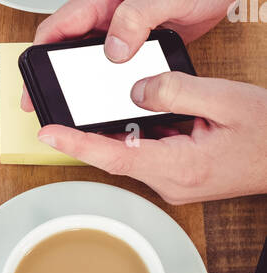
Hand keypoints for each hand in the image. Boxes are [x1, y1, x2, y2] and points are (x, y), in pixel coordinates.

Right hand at [20, 0, 245, 110]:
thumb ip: (137, 16)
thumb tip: (112, 49)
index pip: (58, 26)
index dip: (39, 55)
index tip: (32, 82)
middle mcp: (108, 11)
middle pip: (66, 46)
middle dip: (53, 76)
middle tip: (49, 106)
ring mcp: (122, 26)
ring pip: (90, 58)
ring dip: (82, 80)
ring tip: (80, 110)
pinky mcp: (139, 40)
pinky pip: (116, 63)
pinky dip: (110, 81)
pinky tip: (115, 98)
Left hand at [37, 75, 266, 203]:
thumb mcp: (225, 99)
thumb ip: (175, 91)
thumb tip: (137, 89)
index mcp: (180, 166)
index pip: (114, 154)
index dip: (76, 143)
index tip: (47, 133)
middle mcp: (172, 182)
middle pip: (117, 154)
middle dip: (87, 132)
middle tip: (58, 108)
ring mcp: (176, 183)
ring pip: (132, 152)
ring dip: (115, 130)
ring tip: (90, 104)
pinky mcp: (181, 177)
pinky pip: (149, 153)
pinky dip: (137, 133)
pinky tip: (137, 111)